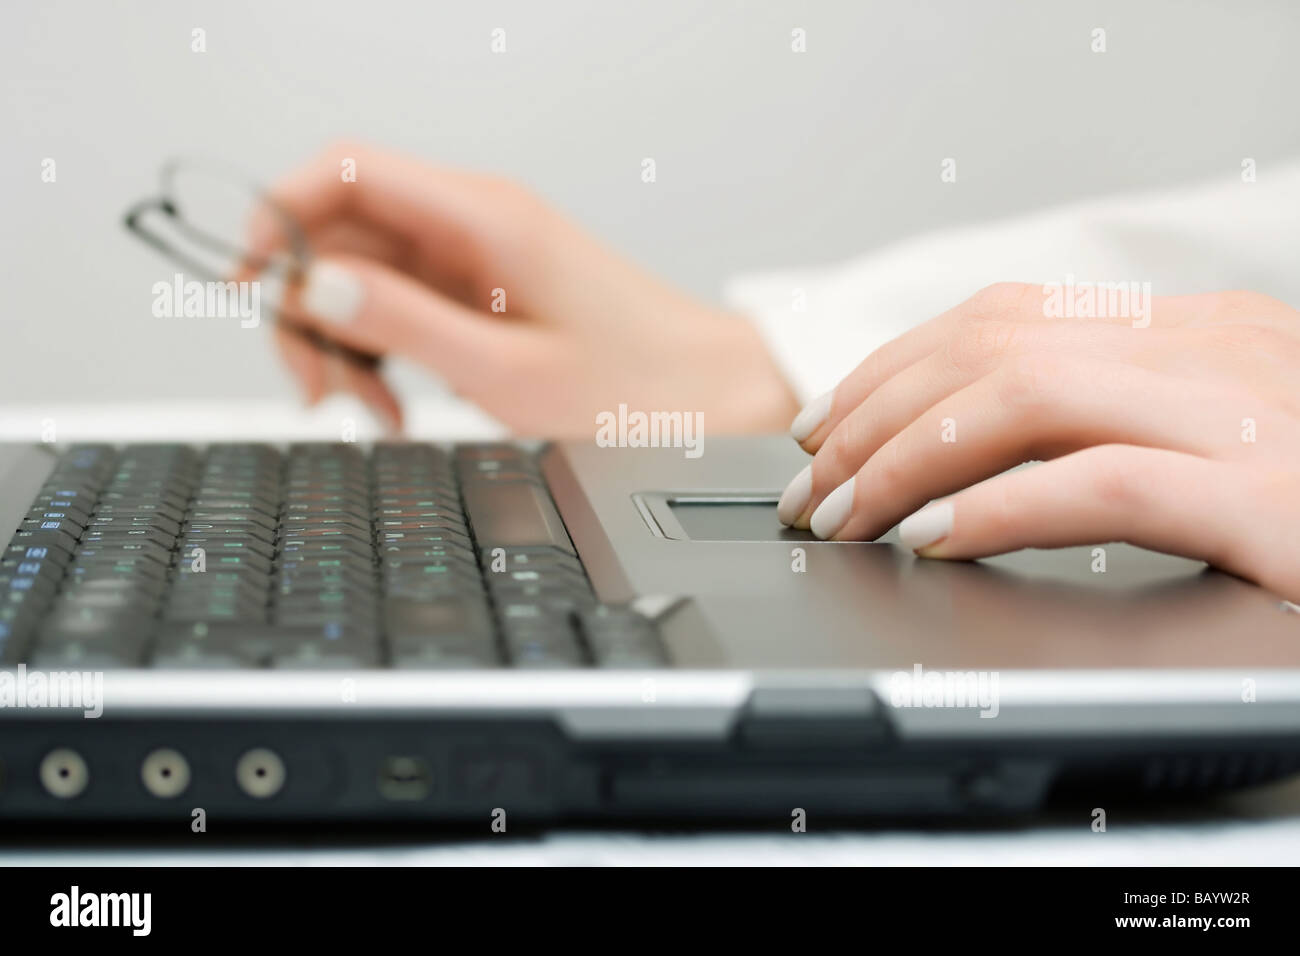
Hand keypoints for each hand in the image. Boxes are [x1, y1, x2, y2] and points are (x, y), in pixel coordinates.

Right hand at [251, 143, 797, 434]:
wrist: (706, 397)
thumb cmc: (635, 386)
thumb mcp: (504, 371)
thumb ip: (400, 326)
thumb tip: (307, 286)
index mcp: (480, 217)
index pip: (343, 170)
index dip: (277, 216)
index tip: (249, 283)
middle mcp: (472, 223)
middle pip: (339, 231)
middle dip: (308, 308)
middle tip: (321, 388)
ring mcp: (474, 256)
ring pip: (361, 274)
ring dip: (345, 342)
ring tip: (373, 411)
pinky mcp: (479, 290)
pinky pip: (399, 304)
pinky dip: (382, 352)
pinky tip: (397, 404)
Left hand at [777, 283, 1299, 599]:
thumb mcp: (1200, 442)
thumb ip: (1100, 425)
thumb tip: (952, 453)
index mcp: (1195, 332)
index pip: (1003, 317)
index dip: (889, 369)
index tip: (823, 425)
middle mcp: (1218, 352)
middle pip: (992, 348)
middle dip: (872, 418)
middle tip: (810, 485)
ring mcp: (1247, 418)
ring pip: (1025, 397)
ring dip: (905, 459)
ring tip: (845, 515)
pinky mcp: (1269, 500)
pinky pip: (1100, 486)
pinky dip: (996, 510)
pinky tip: (933, 538)